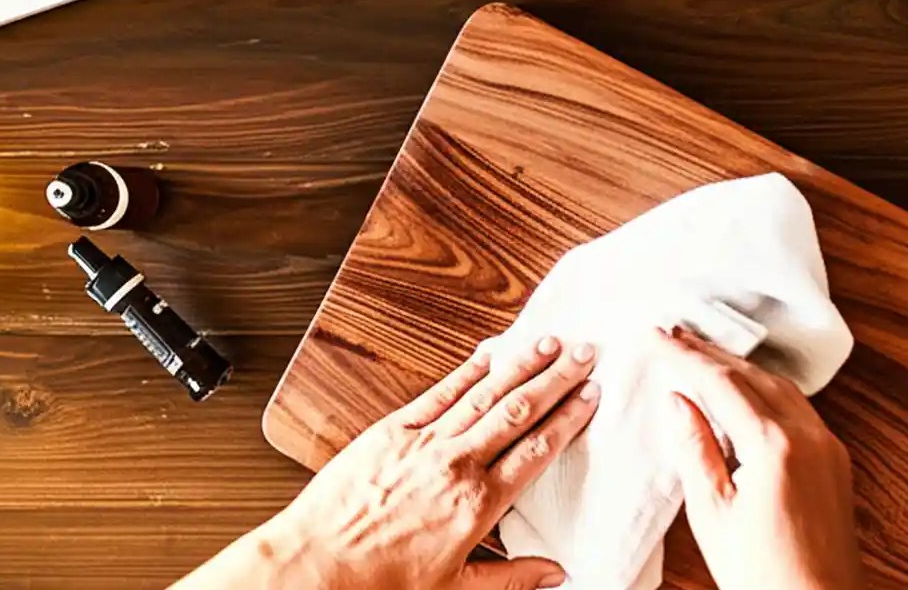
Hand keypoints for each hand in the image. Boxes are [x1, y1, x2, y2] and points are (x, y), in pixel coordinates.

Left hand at [270, 336, 600, 589]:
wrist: (317, 565)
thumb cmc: (381, 583)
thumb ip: (511, 579)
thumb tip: (555, 574)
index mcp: (478, 503)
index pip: (537, 450)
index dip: (568, 419)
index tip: (590, 396)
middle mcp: (457, 464)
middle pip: (518, 411)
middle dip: (555, 378)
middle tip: (583, 353)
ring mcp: (424, 442)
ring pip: (484, 393)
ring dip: (520, 365)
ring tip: (547, 342)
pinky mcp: (392, 430)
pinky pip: (438, 393)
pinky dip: (466, 371)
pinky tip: (488, 353)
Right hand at [659, 327, 863, 589]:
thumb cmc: (763, 576)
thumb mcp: (713, 513)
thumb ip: (695, 449)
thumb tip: (679, 401)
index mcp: (774, 446)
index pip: (720, 383)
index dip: (684, 356)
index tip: (655, 337)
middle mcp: (808, 436)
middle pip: (752, 376)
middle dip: (710, 353)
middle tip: (673, 334)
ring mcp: (827, 446)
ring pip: (779, 386)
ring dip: (739, 367)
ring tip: (702, 354)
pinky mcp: (835, 461)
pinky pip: (798, 407)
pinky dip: (765, 389)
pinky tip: (744, 392)